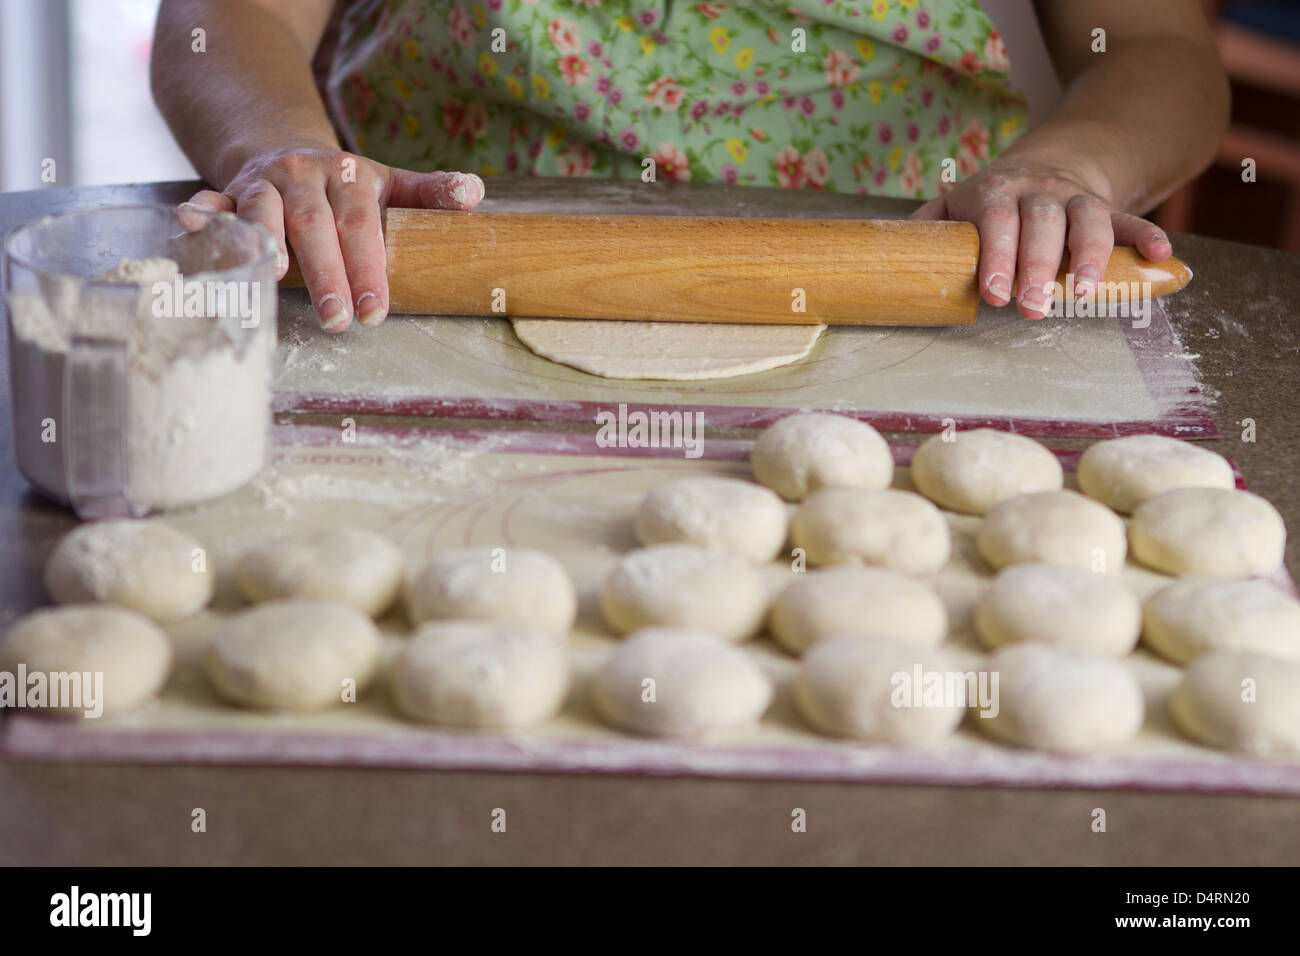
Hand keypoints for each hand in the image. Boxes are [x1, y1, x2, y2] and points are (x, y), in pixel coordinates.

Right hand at [181, 144, 484, 331]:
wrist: (284, 151)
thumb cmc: (346, 186)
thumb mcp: (389, 185)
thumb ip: (429, 194)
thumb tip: (475, 194)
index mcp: (347, 177)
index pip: (360, 225)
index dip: (368, 266)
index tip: (376, 308)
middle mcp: (302, 176)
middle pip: (314, 226)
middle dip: (325, 274)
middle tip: (336, 320)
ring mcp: (261, 183)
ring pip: (260, 211)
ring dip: (263, 243)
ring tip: (270, 280)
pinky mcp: (227, 192)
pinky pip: (210, 199)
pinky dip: (199, 211)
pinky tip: (191, 225)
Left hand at [911, 157, 1172, 318]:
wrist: (1043, 163)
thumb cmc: (986, 205)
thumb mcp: (953, 208)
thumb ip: (926, 229)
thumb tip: (881, 258)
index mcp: (993, 192)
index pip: (994, 220)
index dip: (995, 255)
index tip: (994, 293)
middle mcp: (1037, 191)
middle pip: (1041, 224)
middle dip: (1038, 266)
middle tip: (1033, 308)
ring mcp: (1074, 197)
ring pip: (1087, 220)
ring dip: (1090, 256)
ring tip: (1086, 293)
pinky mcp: (1107, 206)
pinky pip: (1129, 218)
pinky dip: (1146, 236)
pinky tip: (1162, 256)